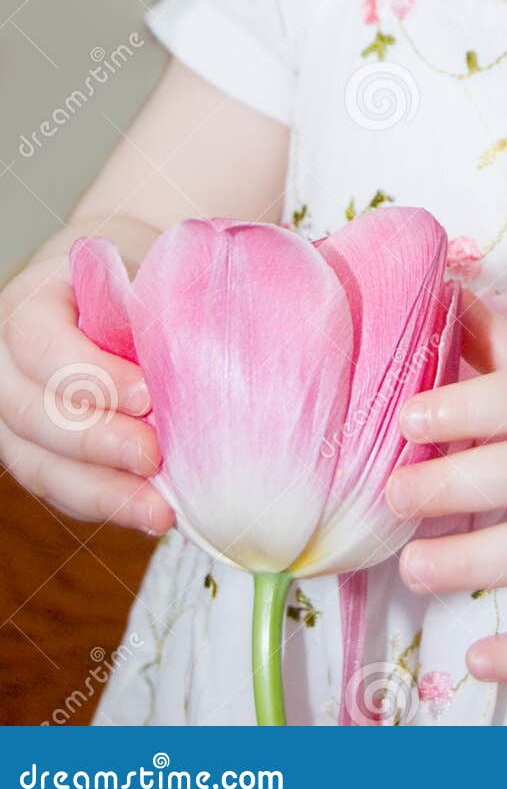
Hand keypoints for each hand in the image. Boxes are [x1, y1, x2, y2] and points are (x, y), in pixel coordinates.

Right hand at [0, 249, 173, 535]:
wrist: (121, 306)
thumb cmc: (138, 287)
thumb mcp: (142, 275)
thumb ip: (156, 301)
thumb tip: (204, 339)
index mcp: (31, 305)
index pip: (40, 343)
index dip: (90, 375)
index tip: (148, 394)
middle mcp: (7, 365)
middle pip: (31, 412)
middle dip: (96, 441)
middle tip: (155, 455)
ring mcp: (13, 415)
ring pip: (37, 463)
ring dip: (101, 491)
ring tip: (157, 508)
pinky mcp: (34, 454)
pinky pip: (57, 489)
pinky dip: (103, 504)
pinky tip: (145, 514)